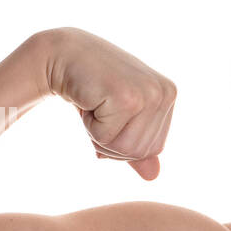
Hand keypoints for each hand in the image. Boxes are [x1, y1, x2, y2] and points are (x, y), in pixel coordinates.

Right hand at [41, 27, 176, 179]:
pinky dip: (89, 126)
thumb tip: (154, 177)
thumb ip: (136, 146)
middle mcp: (165, 92)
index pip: (153, 149)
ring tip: (95, 102)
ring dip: (98, 133)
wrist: (61, 53)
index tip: (110, 111)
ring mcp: (149, 94)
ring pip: (124, 149)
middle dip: (110, 139)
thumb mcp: (118, 117)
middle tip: (99, 106)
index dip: (123, 141)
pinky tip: (88, 99)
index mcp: (169, 95)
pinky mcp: (127, 98)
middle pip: (139, 151)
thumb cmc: (91, 85)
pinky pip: (106, 138)